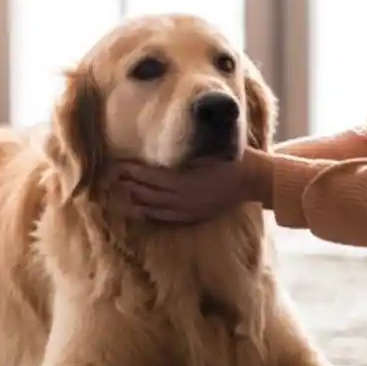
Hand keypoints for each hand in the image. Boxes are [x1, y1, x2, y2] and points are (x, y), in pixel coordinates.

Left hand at [113, 151, 269, 224]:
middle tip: (113, 177)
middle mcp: (183, 197)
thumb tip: (160, 149)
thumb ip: (184, 151)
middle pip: (148, 192)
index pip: (149, 176)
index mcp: (185, 179)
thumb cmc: (231, 158)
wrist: (253, 179)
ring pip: (154, 207)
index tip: (118, 164)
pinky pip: (167, 217)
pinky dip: (151, 213)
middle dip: (129, 184)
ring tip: (122, 191)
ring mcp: (189, 208)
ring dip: (136, 199)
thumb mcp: (207, 149)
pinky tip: (141, 209)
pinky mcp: (195, 215)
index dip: (131, 171)